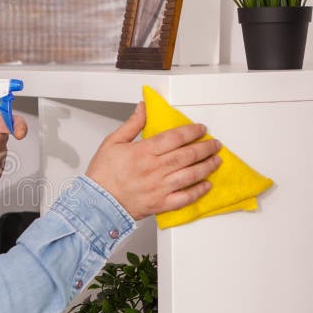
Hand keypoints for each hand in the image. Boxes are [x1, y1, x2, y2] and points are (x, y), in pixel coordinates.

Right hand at [85, 101, 221, 220]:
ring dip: (206, 166)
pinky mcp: (160, 204)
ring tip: (216, 160)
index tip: (200, 129)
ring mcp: (159, 187)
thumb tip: (143, 108)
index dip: (191, 131)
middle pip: (187, 155)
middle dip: (205, 147)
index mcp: (143, 152)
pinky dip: (198, 191)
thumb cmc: (102, 175)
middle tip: (214, 144)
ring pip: (190, 175)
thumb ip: (131, 124)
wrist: (96, 203)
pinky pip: (184, 198)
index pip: (174, 137)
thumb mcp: (112, 142)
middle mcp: (154, 169)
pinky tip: (205, 185)